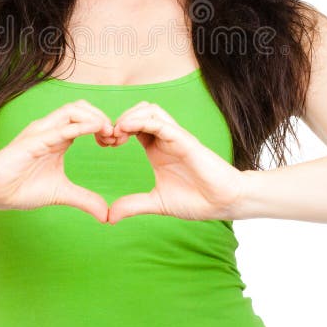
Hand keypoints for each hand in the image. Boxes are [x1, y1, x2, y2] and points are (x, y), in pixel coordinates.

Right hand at [0, 99, 115, 222]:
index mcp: (58, 137)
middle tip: (115, 137)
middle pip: (82, 107)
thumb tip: (106, 215)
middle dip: (102, 117)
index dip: (104, 125)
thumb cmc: (20, 187)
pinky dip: (80, 126)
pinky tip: (95, 130)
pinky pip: (59, 128)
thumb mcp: (61, 193)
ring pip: (72, 110)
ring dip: (95, 118)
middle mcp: (50, 129)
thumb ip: (85, 200)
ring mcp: (41, 133)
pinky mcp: (32, 142)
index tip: (116, 142)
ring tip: (107, 134)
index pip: (86, 117)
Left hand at [104, 101, 245, 223]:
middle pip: (138, 111)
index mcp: (156, 148)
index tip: (104, 144)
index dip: (115, 130)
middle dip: (119, 119)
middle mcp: (164, 138)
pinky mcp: (184, 140)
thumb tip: (109, 217)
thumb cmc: (196, 199)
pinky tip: (127, 130)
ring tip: (117, 133)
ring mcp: (175, 137)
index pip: (132, 126)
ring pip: (149, 109)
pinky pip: (161, 122)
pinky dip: (141, 121)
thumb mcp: (157, 202)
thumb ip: (133, 205)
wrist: (223, 203)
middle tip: (108, 138)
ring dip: (129, 116)